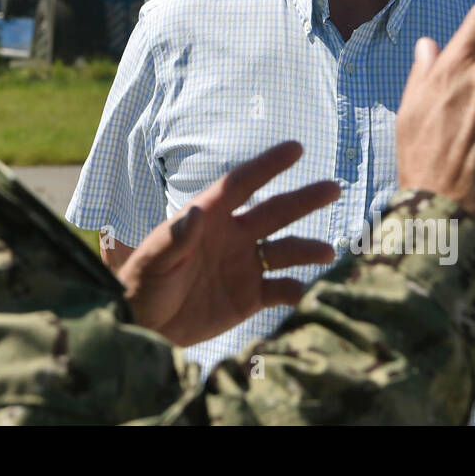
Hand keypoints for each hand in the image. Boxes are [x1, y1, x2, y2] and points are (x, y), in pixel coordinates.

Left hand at [116, 141, 337, 346]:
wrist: (144, 327)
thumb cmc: (141, 285)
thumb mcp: (152, 260)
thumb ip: (176, 238)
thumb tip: (196, 213)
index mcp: (208, 217)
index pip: (242, 184)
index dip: (268, 165)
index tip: (296, 148)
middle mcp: (232, 236)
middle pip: (274, 212)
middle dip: (304, 199)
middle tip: (334, 187)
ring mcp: (243, 265)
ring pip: (285, 250)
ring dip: (307, 249)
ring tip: (328, 252)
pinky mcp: (249, 297)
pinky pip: (280, 289)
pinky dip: (296, 290)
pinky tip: (304, 292)